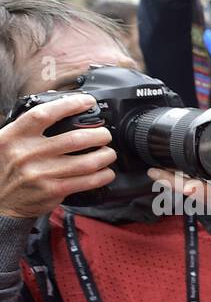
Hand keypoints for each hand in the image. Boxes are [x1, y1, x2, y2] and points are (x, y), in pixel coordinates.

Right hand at [0, 95, 115, 218]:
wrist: (0, 200)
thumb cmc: (7, 166)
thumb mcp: (7, 141)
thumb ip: (27, 126)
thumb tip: (57, 105)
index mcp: (14, 136)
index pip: (44, 114)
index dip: (69, 105)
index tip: (87, 101)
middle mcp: (27, 153)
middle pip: (75, 139)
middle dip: (99, 135)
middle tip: (104, 135)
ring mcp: (41, 173)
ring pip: (86, 162)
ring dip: (105, 156)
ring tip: (109, 153)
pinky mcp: (53, 190)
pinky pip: (87, 181)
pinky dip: (103, 176)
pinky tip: (106, 172)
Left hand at [147, 165, 210, 224]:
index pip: (197, 188)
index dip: (176, 181)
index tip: (160, 173)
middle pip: (193, 195)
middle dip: (172, 183)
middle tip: (155, 173)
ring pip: (198, 200)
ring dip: (182, 188)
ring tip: (165, 177)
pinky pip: (207, 204)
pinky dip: (196, 194)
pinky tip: (187, 185)